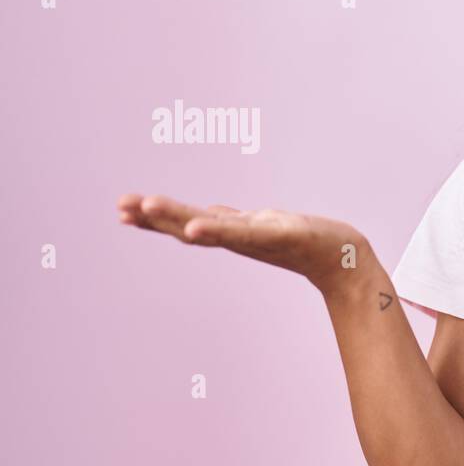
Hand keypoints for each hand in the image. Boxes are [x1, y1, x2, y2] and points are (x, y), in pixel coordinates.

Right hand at [116, 193, 370, 295]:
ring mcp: (257, 237)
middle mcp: (239, 236)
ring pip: (210, 228)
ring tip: (146, 206)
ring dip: (177, 217)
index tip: (122, 209)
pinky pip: (243, 233)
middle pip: (190, 225)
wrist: (340, 258)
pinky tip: (195, 227)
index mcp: (232, 233)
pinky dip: (218, 230)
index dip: (155, 218)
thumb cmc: (301, 241)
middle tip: (120, 207)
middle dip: (155, 217)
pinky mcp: (279, 235)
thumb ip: (233, 222)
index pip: (186, 223)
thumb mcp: (261, 226)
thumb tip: (208, 214)